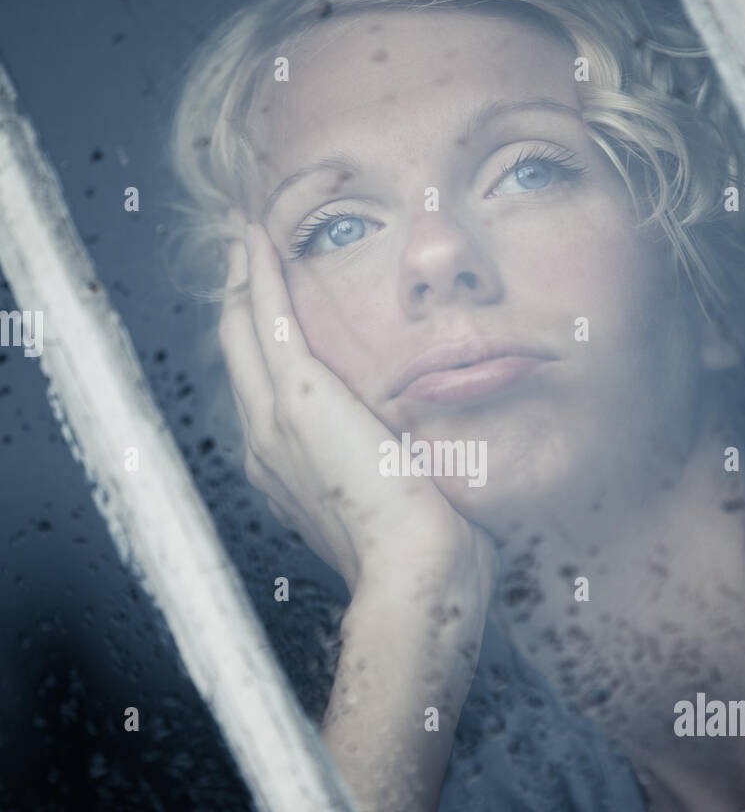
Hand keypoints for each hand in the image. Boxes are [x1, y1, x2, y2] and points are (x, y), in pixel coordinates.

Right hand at [218, 220, 498, 607]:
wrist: (416, 576)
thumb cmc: (429, 554)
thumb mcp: (408, 505)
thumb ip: (407, 472)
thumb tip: (437, 457)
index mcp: (292, 472)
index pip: (267, 393)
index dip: (266, 345)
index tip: (276, 307)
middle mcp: (268, 447)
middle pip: (240, 356)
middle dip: (243, 300)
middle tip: (249, 253)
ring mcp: (274, 424)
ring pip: (241, 333)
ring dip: (245, 278)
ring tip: (249, 235)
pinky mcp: (297, 400)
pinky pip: (265, 319)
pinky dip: (259, 274)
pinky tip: (257, 239)